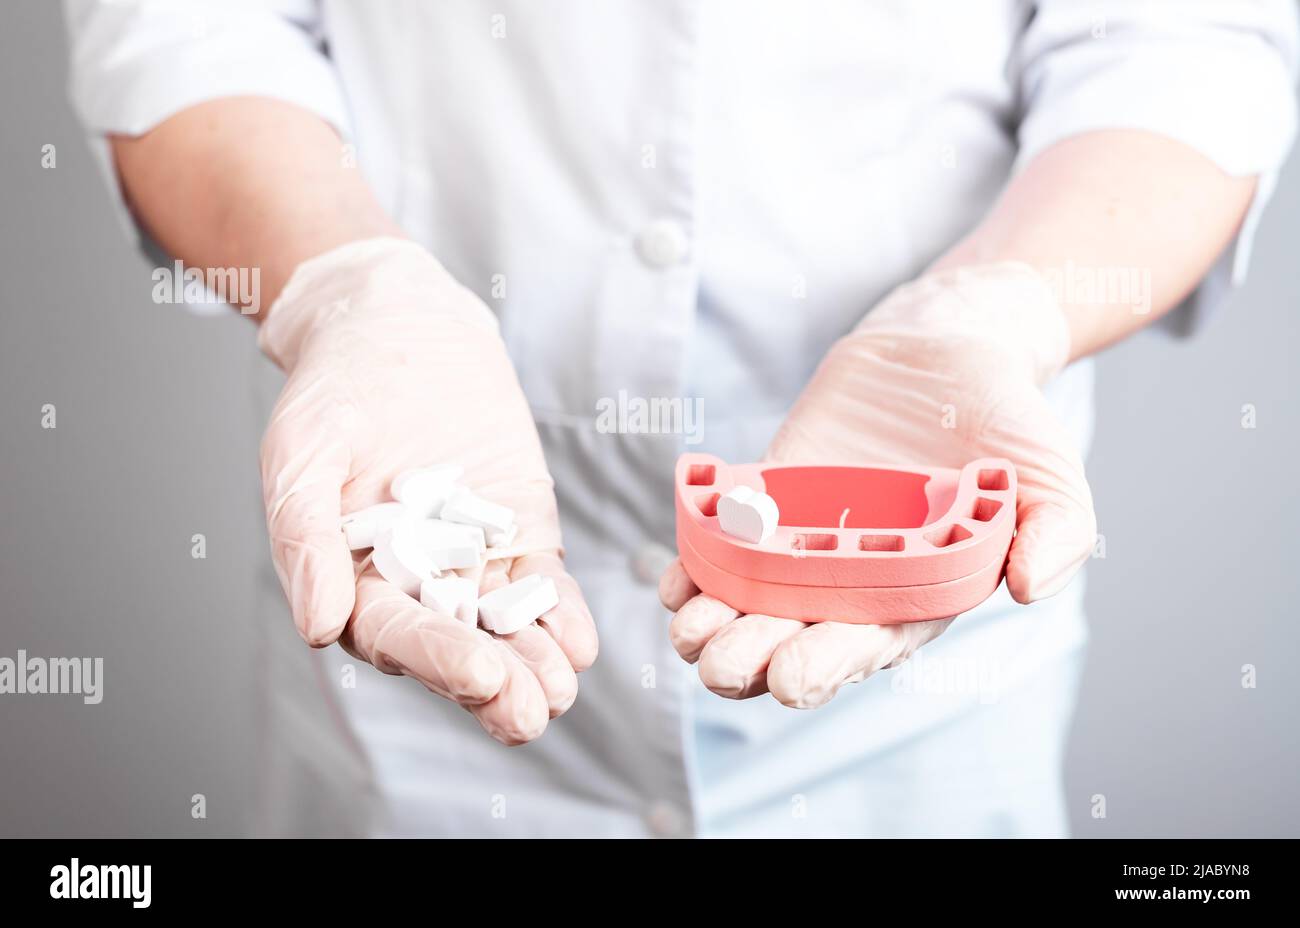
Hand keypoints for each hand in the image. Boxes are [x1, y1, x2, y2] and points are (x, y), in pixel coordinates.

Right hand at [258, 238, 596, 743]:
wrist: (397, 328)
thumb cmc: (333, 390)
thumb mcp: (302, 452)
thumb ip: (305, 537)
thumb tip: (317, 626)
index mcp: (351, 579)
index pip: (393, 632)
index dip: (434, 655)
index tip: (477, 673)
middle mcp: (414, 584)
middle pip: (455, 645)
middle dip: (493, 684)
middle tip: (529, 714)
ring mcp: (472, 561)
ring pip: (505, 626)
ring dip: (534, 662)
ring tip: (561, 691)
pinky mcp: (519, 533)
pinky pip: (542, 583)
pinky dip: (561, 613)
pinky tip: (581, 644)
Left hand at [661, 263, 1094, 707]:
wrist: (946, 350)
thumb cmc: (1005, 422)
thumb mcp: (1049, 475)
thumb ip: (1054, 533)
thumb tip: (1028, 589)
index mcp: (917, 595)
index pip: (867, 646)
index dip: (828, 667)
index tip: (793, 680)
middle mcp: (854, 582)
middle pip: (795, 639)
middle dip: (754, 660)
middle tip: (722, 665)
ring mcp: (806, 545)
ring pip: (749, 604)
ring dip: (713, 626)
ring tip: (690, 630)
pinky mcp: (768, 503)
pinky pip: (722, 545)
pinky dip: (694, 566)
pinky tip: (673, 580)